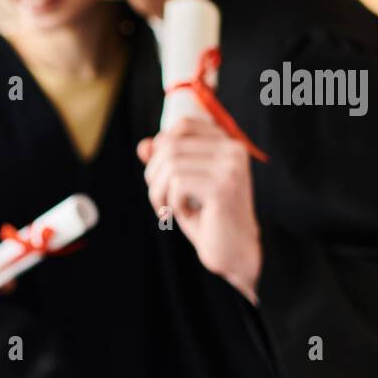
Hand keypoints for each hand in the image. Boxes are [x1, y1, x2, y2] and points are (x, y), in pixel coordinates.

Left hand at [137, 116, 261, 302]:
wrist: (234, 252)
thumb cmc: (208, 218)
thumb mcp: (182, 186)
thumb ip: (164, 163)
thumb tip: (142, 145)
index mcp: (228, 144)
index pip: (183, 125)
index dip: (161, 147)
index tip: (161, 175)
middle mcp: (233, 150)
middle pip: (170, 144)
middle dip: (154, 174)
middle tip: (160, 198)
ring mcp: (230, 167)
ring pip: (170, 163)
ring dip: (158, 190)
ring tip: (168, 208)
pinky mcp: (222, 186)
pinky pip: (176, 183)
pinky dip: (170, 201)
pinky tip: (183, 214)